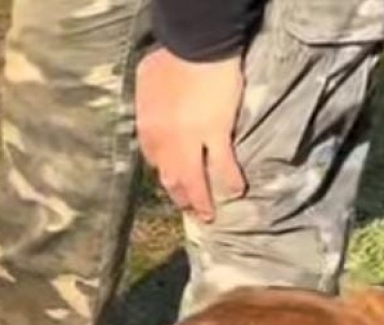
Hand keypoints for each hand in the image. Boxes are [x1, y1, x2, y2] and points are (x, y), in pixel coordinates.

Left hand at [136, 48, 246, 222]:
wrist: (194, 48)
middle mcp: (164, 142)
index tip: (171, 176)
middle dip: (179, 196)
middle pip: (170, 177)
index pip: (154, 158)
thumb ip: (149, 96)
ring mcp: (189, 142)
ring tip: (208, 215)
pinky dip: (229, 180)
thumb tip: (153, 98)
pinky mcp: (215, 135)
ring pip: (194, 180)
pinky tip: (236, 192)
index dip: (164, 169)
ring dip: (201, 200)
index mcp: (147, 128)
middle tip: (186, 208)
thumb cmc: (169, 58)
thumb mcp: (147, 79)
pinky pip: (222, 165)